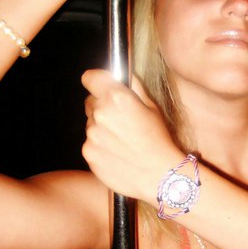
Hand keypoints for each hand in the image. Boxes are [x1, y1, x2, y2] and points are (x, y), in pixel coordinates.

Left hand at [81, 69, 182, 202]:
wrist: (159, 175)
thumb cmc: (159, 140)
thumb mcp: (153, 108)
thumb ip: (134, 87)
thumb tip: (123, 74)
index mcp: (116, 98)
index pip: (90, 78)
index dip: (96, 81)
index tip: (100, 86)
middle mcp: (100, 113)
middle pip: (91, 102)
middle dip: (102, 107)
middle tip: (121, 121)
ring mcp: (91, 135)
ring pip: (91, 124)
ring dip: (101, 129)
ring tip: (122, 141)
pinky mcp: (88, 153)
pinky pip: (90, 143)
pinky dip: (100, 147)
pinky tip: (118, 153)